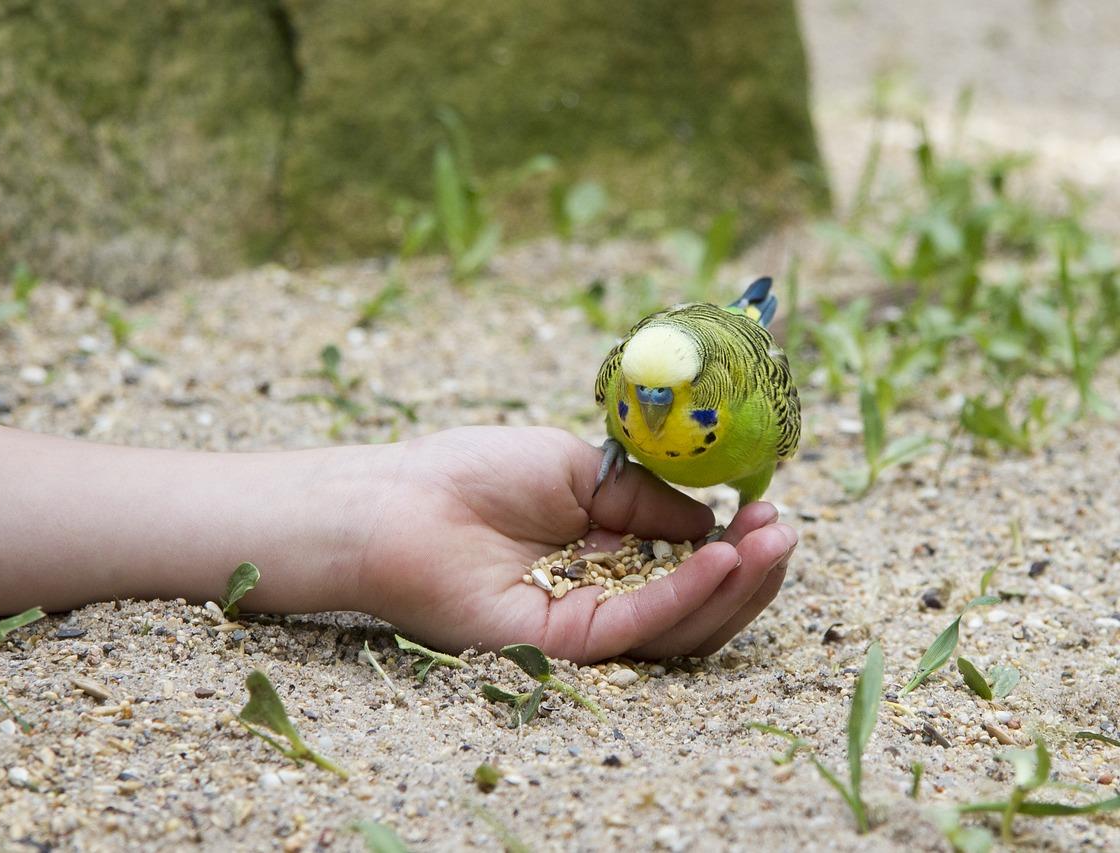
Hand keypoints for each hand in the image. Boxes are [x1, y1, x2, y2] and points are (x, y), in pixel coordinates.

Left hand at [359, 426, 796, 662]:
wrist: (404, 503)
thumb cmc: (477, 473)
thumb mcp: (581, 469)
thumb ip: (647, 501)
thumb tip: (712, 520)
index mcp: (609, 546)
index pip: (690, 557)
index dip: (735, 539)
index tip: (770, 509)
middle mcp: (607, 588)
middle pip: (698, 598)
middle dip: (750, 569)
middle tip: (784, 533)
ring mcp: (590, 621)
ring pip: (683, 624)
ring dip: (735, 587)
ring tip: (771, 544)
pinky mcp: (569, 645)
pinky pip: (643, 627)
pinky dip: (689, 595)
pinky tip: (724, 560)